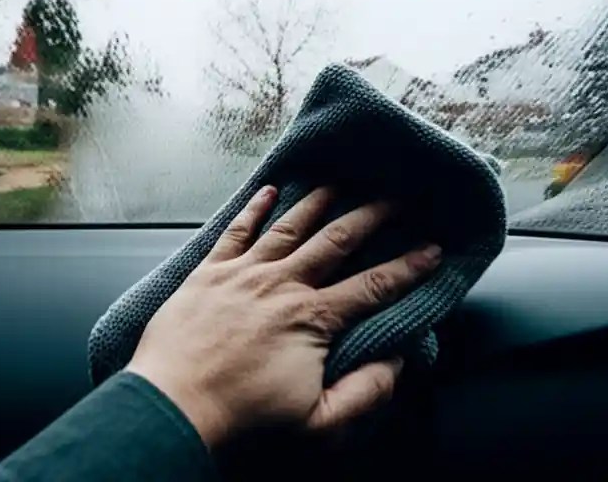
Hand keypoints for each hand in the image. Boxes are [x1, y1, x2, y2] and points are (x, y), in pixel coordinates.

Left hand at [126, 185, 440, 449]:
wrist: (174, 407)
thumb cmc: (244, 420)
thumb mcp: (319, 423)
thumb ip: (365, 394)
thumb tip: (397, 363)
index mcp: (312, 319)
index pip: (373, 286)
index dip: (408, 267)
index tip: (433, 248)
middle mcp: (281, 285)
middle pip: (336, 241)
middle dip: (371, 216)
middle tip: (396, 198)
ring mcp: (242, 274)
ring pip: (288, 227)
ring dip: (317, 203)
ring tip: (340, 184)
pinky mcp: (208, 274)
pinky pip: (236, 231)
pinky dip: (254, 209)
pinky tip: (268, 191)